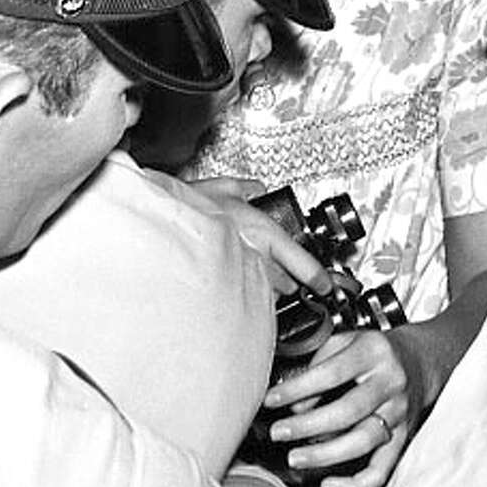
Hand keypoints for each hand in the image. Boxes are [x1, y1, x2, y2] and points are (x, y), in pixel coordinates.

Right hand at [186, 178, 334, 296]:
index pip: (301, 262)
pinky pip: (241, 298)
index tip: (325, 285)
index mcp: (263, 232)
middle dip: (285, 277)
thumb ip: (244, 189)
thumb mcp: (220, 187)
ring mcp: (239, 278)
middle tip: (280, 270)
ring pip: (263, 291)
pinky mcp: (222, 292)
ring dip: (263, 286)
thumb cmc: (187, 208)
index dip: (317, 277)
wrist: (161, 228)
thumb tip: (256, 188)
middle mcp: (256, 258)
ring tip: (251, 276)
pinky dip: (242, 293)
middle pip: (284, 280)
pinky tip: (233, 287)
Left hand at [262, 327, 414, 486]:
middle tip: (278, 432)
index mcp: (373, 350)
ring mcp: (399, 412)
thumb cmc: (374, 351)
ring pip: (363, 441)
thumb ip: (320, 364)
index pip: (332, 372)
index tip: (271, 400)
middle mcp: (390, 381)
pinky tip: (329, 485)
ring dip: (324, 454)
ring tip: (295, 457)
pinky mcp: (403, 438)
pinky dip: (355, 483)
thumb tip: (295, 403)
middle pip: (348, 410)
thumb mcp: (347, 341)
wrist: (419, 360)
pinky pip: (380, 469)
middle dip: (307, 425)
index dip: (299, 388)